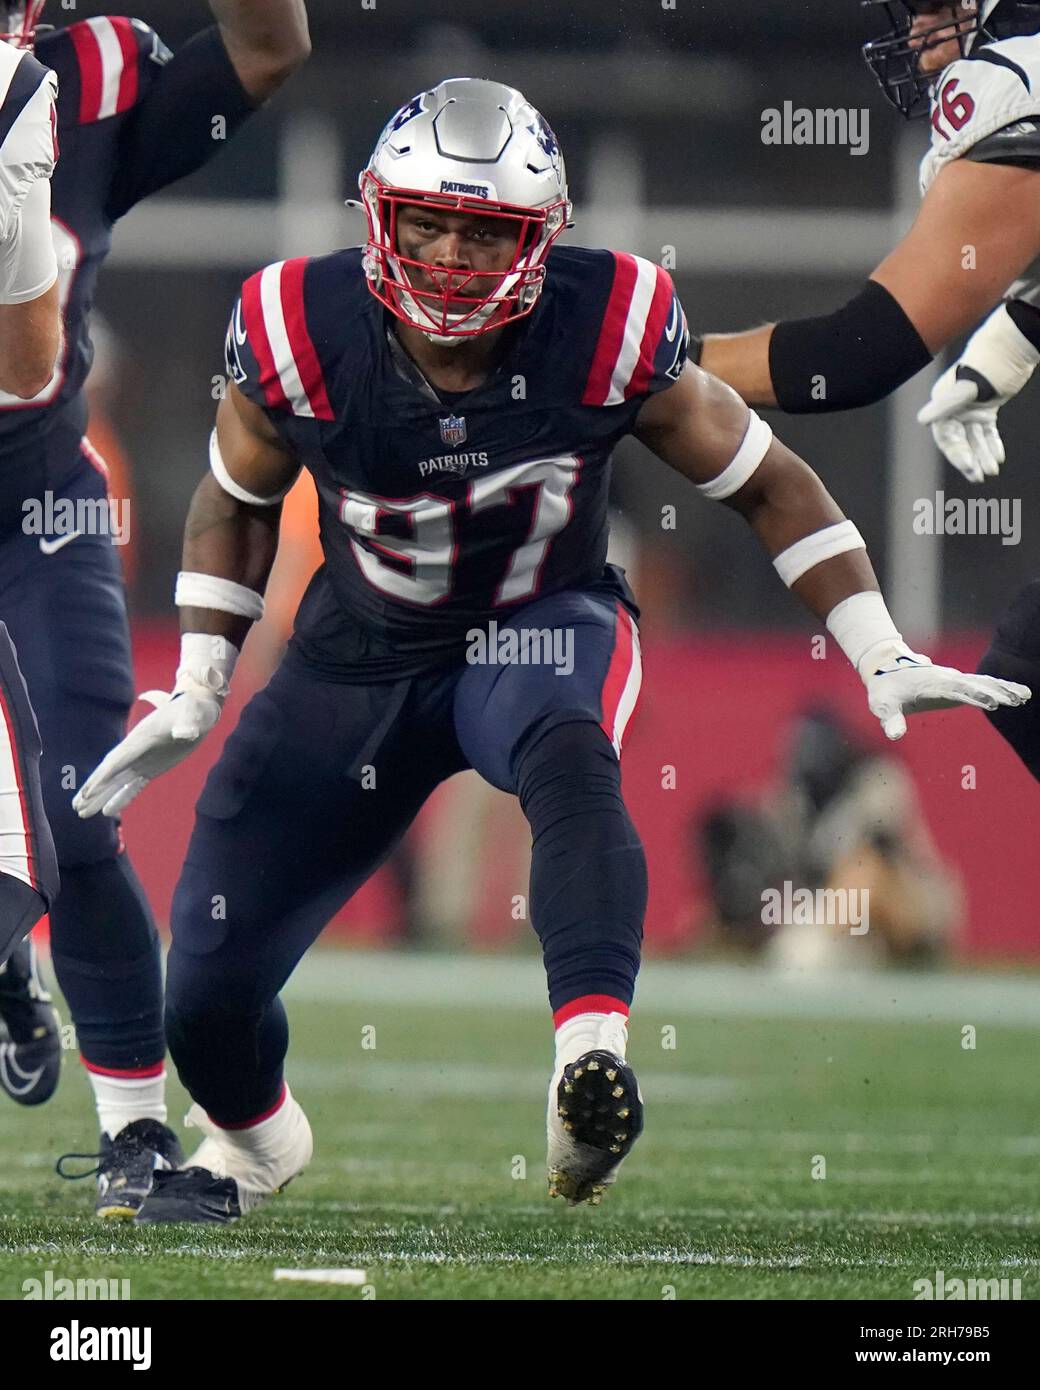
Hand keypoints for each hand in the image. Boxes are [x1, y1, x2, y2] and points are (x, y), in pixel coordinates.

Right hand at [73, 687, 222, 818]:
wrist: (197, 709)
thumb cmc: (195, 710)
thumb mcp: (194, 715)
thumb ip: (188, 724)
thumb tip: (186, 734)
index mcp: (142, 737)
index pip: (119, 759)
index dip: (104, 776)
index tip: (89, 791)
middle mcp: (136, 750)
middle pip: (110, 772)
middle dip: (94, 789)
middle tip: (76, 806)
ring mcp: (142, 760)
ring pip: (117, 781)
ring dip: (101, 797)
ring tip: (82, 812)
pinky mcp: (150, 768)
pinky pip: (133, 785)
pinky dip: (121, 798)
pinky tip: (109, 811)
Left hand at [861, 639, 1030, 740]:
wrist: (887, 668)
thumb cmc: (885, 689)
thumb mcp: (882, 705)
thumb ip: (890, 719)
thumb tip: (894, 735)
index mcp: (931, 683)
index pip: (955, 690)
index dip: (973, 695)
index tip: (992, 703)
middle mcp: (947, 678)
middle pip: (975, 684)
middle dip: (995, 692)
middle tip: (1016, 700)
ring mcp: (954, 679)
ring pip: (983, 682)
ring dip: (1003, 688)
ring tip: (1025, 696)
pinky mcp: (958, 684)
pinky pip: (983, 684)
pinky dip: (1001, 687)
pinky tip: (1019, 694)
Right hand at [917, 303, 1038, 483]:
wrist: (1012, 346)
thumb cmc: (988, 362)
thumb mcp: (968, 387)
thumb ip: (946, 404)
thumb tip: (922, 420)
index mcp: (943, 403)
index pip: (946, 436)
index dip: (956, 453)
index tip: (969, 467)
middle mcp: (953, 408)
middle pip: (959, 441)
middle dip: (970, 459)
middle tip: (979, 477)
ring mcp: (969, 408)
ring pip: (974, 439)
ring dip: (983, 455)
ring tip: (992, 471)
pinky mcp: (985, 408)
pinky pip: (986, 431)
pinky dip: (992, 444)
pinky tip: (998, 457)